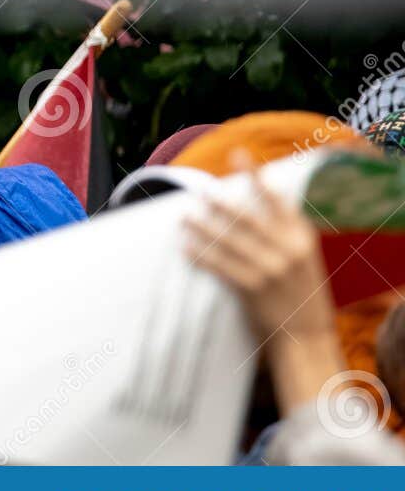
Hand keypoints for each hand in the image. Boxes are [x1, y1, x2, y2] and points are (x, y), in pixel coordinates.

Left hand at [184, 172, 345, 414]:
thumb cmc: (301, 290)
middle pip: (246, 217)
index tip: (237, 155)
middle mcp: (287, 250)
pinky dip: (200, 255)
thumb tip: (257, 199)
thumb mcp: (306, 256)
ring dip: (202, 226)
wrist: (306, 335)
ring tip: (183, 216)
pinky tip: (185, 246)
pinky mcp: (252, 289)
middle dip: (220, 202)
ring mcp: (270, 269)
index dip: (255, 176)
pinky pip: (219, 266)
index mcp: (302, 237)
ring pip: (227, 240)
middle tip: (200, 190)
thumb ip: (286, 231)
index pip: (276, 199)